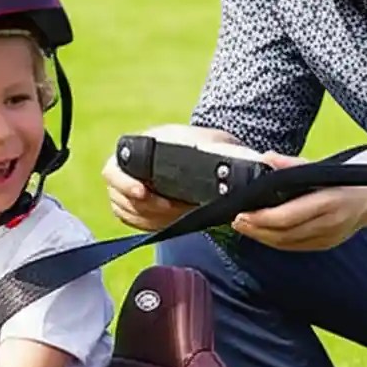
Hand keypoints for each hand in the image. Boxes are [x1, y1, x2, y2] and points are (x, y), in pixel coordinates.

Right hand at [102, 128, 261, 230]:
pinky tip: (167, 220)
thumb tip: (251, 162)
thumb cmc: (213, 146)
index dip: (125, 183)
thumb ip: (227, 152)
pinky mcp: (134, 202)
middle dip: (143, 205)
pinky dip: (146, 223)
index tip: (144, 192)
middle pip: (117, 193)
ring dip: (146, 216)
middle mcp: (130, 165)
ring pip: (123, 208)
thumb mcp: (219, 144)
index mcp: (141, 145)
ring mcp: (130, 184)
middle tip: (169, 208)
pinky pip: (130, 218)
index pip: (116, 167)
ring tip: (174, 214)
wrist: (212, 155)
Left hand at [231, 151, 366, 250]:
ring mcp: (328, 236)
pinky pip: (295, 247)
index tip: (241, 213)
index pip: (286, 217)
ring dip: (261, 237)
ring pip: (287, 243)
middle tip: (236, 220)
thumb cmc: (350, 179)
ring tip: (244, 227)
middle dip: (255, 229)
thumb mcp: (322, 167)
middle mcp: (328, 223)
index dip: (260, 218)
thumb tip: (266, 158)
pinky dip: (276, 241)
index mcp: (328, 202)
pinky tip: (262, 234)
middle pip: (283, 233)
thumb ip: (292, 165)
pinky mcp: (326, 244)